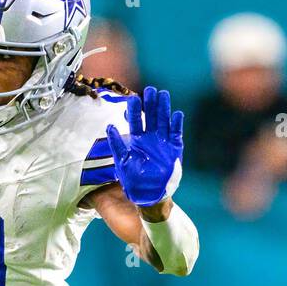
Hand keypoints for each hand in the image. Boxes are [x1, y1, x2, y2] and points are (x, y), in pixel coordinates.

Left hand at [106, 85, 183, 206]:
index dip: (135, 110)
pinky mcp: (175, 149)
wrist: (150, 195)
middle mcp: (150, 139)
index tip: (134, 98)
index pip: (136, 121)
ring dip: (164, 109)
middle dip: (151, 104)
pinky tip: (176, 114)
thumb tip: (110, 126)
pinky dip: (176, 125)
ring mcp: (163, 143)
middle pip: (151, 117)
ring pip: (164, 121)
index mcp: (137, 141)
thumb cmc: (134, 180)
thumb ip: (117, 144)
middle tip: (150, 90)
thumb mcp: (122, 162)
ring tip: (163, 94)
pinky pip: (176, 134)